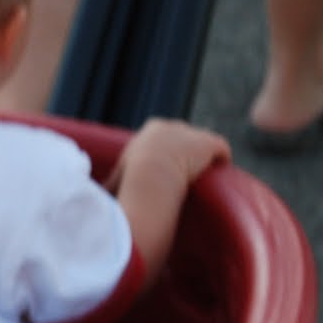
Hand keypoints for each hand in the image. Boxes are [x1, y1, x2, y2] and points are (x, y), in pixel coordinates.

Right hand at [106, 118, 230, 193]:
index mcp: (152, 130)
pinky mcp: (210, 143)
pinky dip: (222, 159)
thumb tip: (100, 197)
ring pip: (203, 143)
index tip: (169, 169)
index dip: (168, 152)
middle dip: (187, 151)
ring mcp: (193, 133)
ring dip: (205, 156)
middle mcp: (173, 126)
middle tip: (188, 172)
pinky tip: (222, 170)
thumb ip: (111, 184)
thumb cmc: (130, 180)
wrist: (151, 174)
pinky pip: (220, 149)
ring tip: (207, 174)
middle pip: (186, 136)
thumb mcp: (117, 179)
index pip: (165, 136)